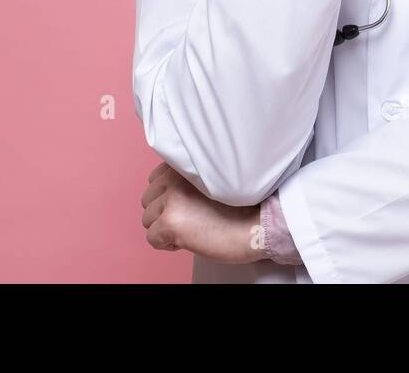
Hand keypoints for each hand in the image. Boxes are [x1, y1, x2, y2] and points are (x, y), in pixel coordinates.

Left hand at [140, 161, 268, 262]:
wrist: (261, 224)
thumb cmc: (245, 205)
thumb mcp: (214, 178)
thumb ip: (189, 179)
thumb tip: (166, 194)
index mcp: (186, 163)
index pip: (157, 178)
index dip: (171, 196)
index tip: (191, 205)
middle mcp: (175, 176)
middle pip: (148, 199)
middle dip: (165, 212)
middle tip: (193, 218)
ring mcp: (171, 198)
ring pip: (147, 219)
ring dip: (166, 227)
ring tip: (193, 228)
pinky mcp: (170, 221)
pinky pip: (152, 238)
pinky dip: (168, 244)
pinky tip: (190, 240)